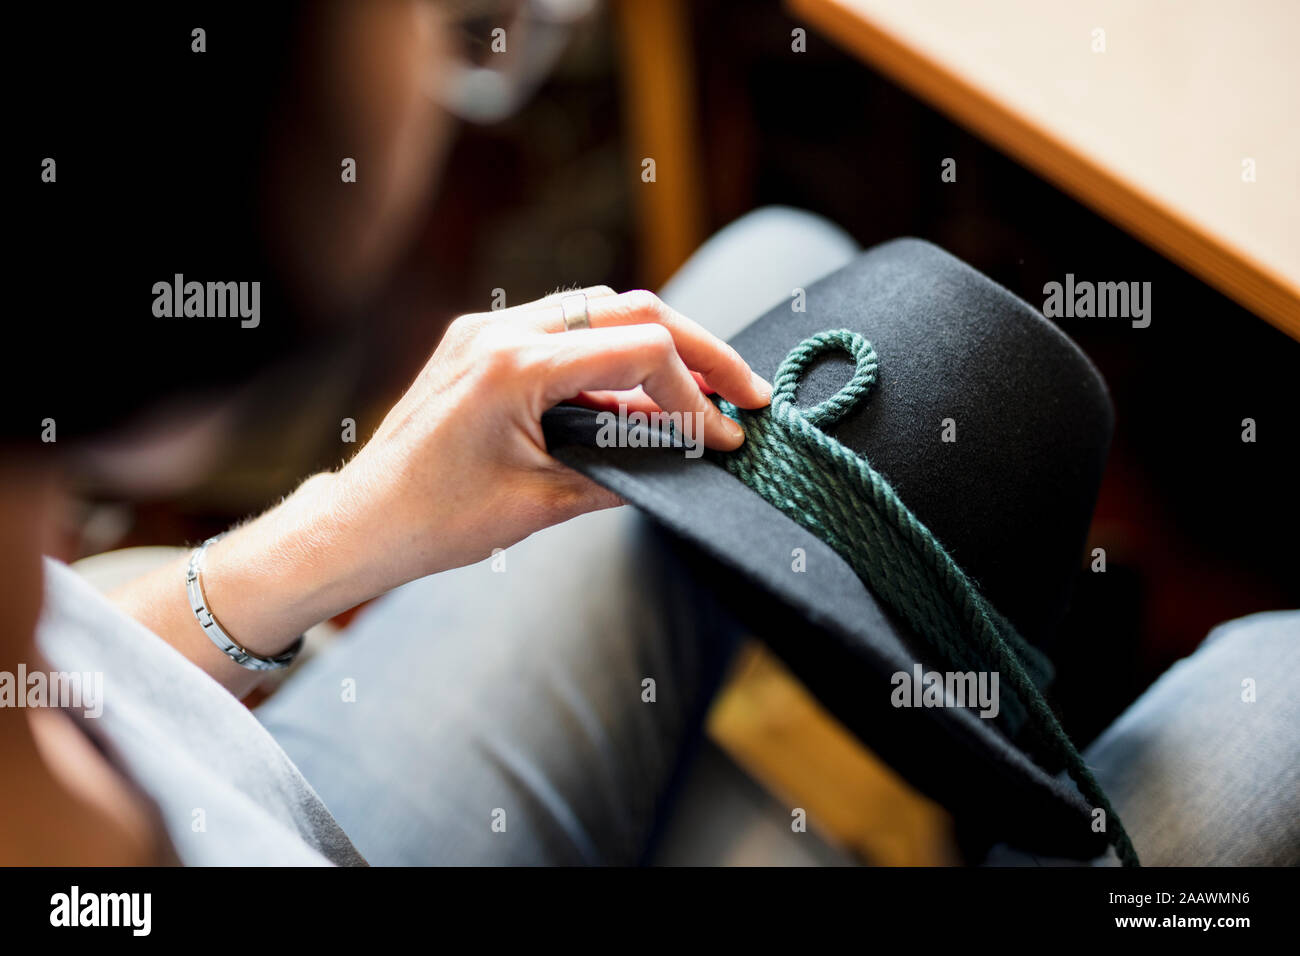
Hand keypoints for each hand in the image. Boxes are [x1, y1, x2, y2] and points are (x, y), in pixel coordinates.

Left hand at [333, 287, 772, 586]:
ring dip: (656, 347)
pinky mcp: (481, 342)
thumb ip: (621, 471)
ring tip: (702, 394)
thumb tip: (685, 460)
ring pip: (599, 310)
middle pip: (630, 309)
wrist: (361, 523)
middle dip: (697, 349)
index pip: (640, 350)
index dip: (695, 394)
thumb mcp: (542, 503)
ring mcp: (487, 328)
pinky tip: (639, 397)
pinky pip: (563, 330)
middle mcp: (500, 329)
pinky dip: (610, 357)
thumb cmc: (437, 521)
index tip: (724, 438)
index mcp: (514, 364)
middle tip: (746, 390)